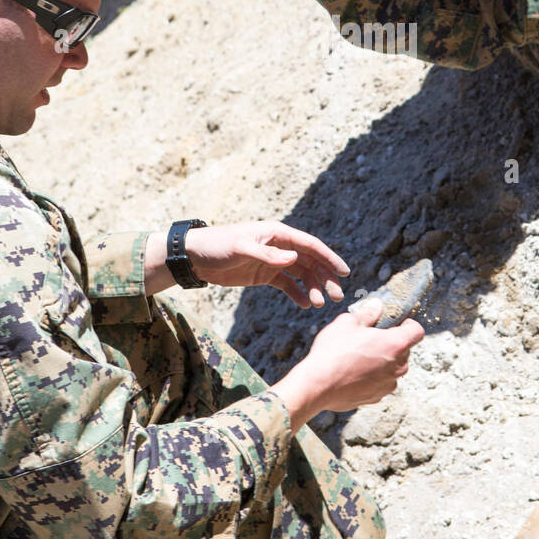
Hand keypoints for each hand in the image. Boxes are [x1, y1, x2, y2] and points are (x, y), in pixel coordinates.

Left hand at [145, 220, 348, 303]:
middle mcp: (279, 245)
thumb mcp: (240, 248)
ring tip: (319, 305)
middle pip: (310, 261)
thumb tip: (294, 259)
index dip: (329, 258)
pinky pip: (286, 284)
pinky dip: (297, 293)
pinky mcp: (264, 274)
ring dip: (313, 287)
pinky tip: (304, 304)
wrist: (194, 257)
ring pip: (301, 274)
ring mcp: (273, 260)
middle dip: (325, 278)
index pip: (310, 246)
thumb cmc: (216, 245)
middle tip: (336, 296)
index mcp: (278, 234)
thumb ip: (267, 254)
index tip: (344, 273)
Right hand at [270, 298, 424, 430]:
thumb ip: (367, 314)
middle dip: (391, 343)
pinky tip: (353, 373)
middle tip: (370, 338)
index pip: (417, 331)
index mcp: (395, 344)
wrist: (318, 385)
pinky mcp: (377, 397)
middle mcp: (397, 367)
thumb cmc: (333, 351)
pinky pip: (381, 383)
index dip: (408, 325)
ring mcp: (388, 384)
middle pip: (404, 350)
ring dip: (382, 361)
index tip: (396, 323)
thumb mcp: (348, 323)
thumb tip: (377, 306)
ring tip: (358, 357)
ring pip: (392, 368)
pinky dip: (373, 377)